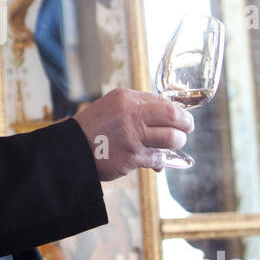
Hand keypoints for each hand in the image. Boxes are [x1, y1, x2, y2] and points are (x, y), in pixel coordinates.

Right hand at [73, 88, 193, 180]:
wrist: (72, 150)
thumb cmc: (93, 127)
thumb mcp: (112, 104)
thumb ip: (137, 105)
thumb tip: (166, 111)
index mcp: (126, 99)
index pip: (164, 102)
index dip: (178, 111)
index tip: (182, 117)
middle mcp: (131, 115)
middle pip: (174, 118)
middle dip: (186, 125)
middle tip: (187, 129)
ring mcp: (133, 137)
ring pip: (171, 139)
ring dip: (176, 144)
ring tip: (173, 144)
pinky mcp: (132, 158)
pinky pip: (158, 159)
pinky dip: (160, 161)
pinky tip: (156, 160)